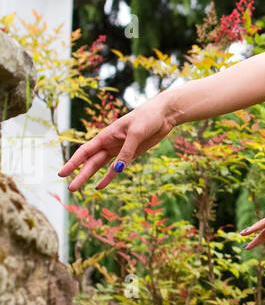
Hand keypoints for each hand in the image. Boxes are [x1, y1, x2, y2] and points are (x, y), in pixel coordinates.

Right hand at [57, 97, 174, 192]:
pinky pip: (116, 168)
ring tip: (80, 190)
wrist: (163, 115)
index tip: (62, 173)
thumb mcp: (137, 133)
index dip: (73, 163)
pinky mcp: (130, 154)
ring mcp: (119, 149)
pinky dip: (108, 177)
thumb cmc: (147, 118)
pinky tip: (100, 186)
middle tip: (71, 189)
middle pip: (91, 162)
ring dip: (90, 177)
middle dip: (80, 175)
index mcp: (106, 135)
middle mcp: (109, 143)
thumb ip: (126, 151)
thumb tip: (118, 169)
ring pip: (100, 166)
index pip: (85, 152)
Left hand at [239, 185, 264, 252]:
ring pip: (260, 228)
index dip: (264, 239)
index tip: (257, 243)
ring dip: (251, 233)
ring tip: (241, 236)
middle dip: (256, 240)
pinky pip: (262, 223)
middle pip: (264, 233)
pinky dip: (254, 228)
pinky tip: (245, 232)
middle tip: (246, 247)